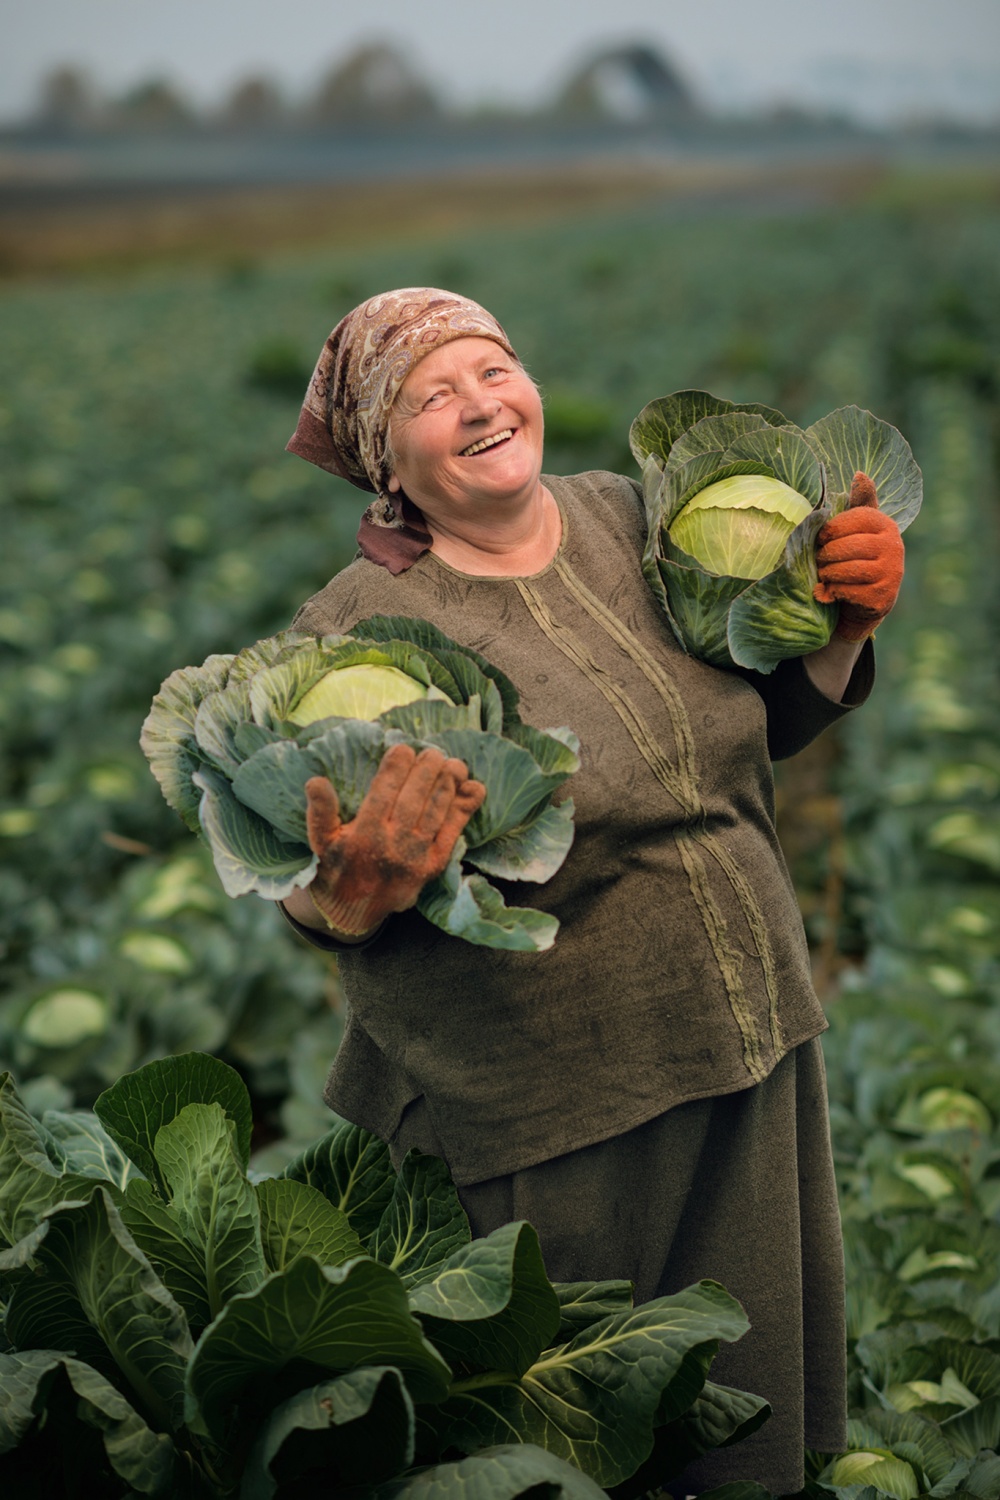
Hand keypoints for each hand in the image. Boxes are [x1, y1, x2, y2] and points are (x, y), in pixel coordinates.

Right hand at [304, 744, 486, 935]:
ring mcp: (416, 856)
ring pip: (435, 812)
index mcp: (364, 834)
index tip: (402, 748)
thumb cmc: (337, 866)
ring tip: (455, 764)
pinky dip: (464, 810)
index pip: (383, 792)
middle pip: (414, 799)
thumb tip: (315, 781)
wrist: (355, 910)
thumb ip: (320, 811)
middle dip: (426, 771)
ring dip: (448, 785)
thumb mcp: (321, 841)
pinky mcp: (434, 865)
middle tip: (432, 752)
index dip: (396, 767)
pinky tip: (475, 789)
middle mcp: (392, 844)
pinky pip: (452, 833)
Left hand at [812, 472, 904, 641]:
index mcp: (886, 525)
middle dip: (826, 554)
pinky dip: (833, 591)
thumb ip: (859, 503)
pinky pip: (849, 590)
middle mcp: (894, 547)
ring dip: (828, 573)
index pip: (856, 518)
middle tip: (818, 560)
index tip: (821, 538)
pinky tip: (830, 591)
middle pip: (848, 546)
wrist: (867, 601)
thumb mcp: (859, 529)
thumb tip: (860, 474)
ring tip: (823, 574)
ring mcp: (891, 573)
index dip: (832, 528)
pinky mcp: (883, 596)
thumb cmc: (857, 557)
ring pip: (847, 569)